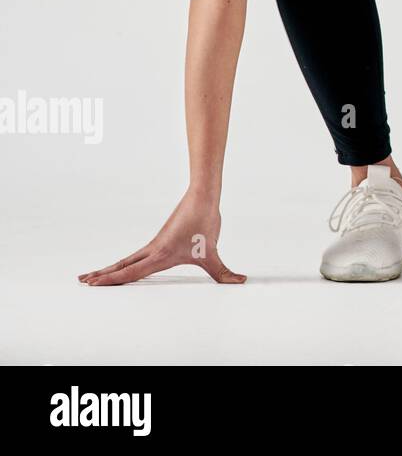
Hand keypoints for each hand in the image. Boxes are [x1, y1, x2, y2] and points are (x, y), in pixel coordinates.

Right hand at [79, 189, 245, 285]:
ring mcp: (155, 244)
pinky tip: (123, 265)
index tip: (93, 284)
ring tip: (93, 275)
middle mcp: (153, 250)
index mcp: (160, 255)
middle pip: (123, 266)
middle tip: (82, 281)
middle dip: (104, 276)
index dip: (112, 280)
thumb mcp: (212, 252)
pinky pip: (137, 255)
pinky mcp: (161, 239)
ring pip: (128, 260)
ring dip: (111, 268)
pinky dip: (125, 262)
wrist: (203, 197)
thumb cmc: (204, 222)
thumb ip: (223, 272)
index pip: (131, 272)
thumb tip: (239, 281)